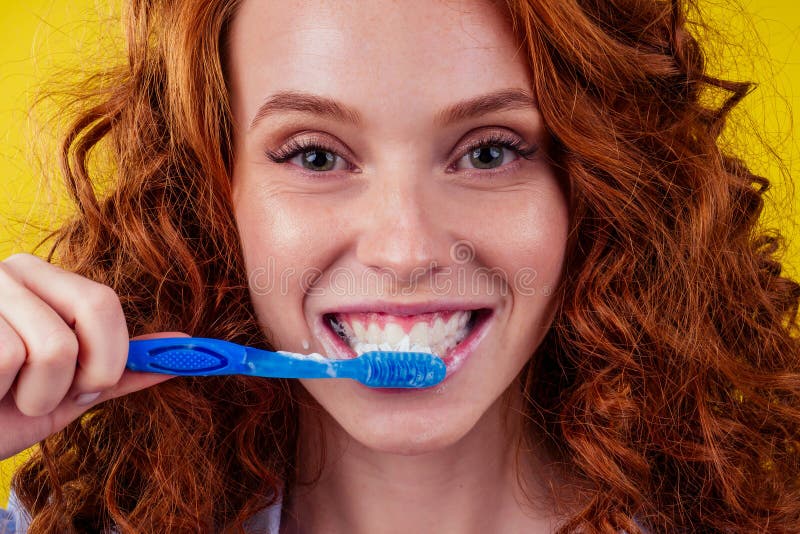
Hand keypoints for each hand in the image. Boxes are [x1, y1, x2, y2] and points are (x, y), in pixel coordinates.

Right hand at [0, 253, 185, 458]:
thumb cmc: (1, 412)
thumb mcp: (69, 391)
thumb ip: (120, 367)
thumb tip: (182, 348)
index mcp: (43, 282)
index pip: (106, 301)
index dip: (113, 352)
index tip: (94, 384)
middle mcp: (12, 272)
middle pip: (96, 306)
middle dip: (89, 369)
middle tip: (55, 392)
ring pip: (55, 346)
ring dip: (39, 394)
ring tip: (6, 395)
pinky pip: (9, 360)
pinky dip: (1, 393)